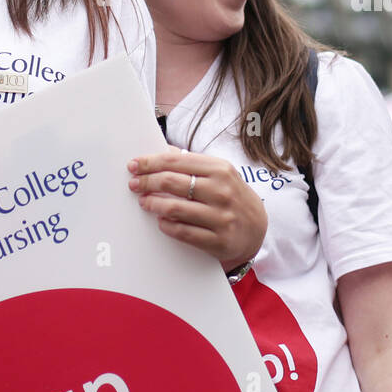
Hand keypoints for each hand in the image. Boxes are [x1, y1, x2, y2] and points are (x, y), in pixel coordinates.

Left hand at [127, 147, 266, 269]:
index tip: (134, 165)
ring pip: (175, 208)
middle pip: (172, 182)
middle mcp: (221, 191)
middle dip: (147, 182)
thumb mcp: (221, 173)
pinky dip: (167, 226)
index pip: (176, 162)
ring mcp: (221, 217)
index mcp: (221, 169)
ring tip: (144, 202)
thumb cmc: (233, 197)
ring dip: (153, 204)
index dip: (150, 163)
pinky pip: (183, 232)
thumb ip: (193, 163)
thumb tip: (164, 152)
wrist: (258, 228)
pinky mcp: (218, 240)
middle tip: (134, 184)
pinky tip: (161, 221)